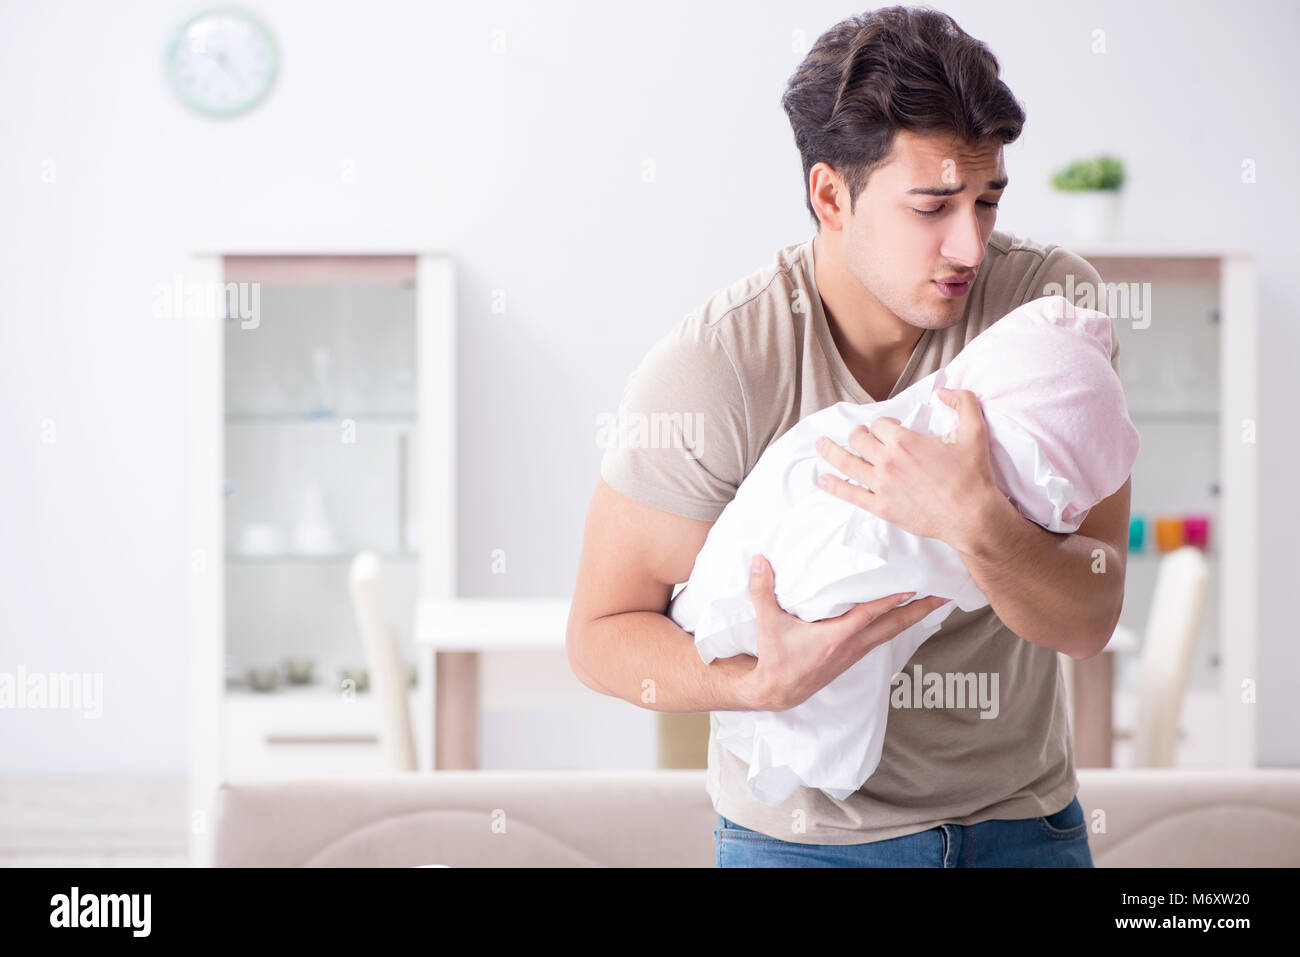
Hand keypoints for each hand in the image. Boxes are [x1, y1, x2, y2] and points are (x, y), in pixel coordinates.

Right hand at [740, 555, 950, 712]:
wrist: (778, 691)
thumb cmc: (775, 658)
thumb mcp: (768, 624)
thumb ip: (762, 591)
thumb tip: (758, 560)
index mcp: (834, 638)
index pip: (868, 615)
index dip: (889, 601)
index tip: (912, 587)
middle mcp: (851, 646)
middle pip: (893, 626)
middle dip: (920, 610)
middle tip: (945, 594)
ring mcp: (855, 653)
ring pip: (892, 632)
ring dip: (915, 616)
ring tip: (935, 601)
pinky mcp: (853, 655)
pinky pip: (883, 637)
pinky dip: (899, 624)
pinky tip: (907, 615)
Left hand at [813, 387, 1000, 551]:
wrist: (971, 516)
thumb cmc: (972, 475)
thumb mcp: (975, 431)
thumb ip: (962, 401)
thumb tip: (943, 391)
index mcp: (904, 441)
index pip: (879, 424)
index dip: (883, 424)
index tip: (890, 428)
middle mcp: (887, 461)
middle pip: (858, 439)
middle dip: (857, 434)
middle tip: (859, 435)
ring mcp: (881, 485)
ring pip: (846, 463)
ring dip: (830, 451)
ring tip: (820, 444)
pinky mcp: (881, 507)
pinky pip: (849, 494)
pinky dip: (833, 485)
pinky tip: (822, 479)